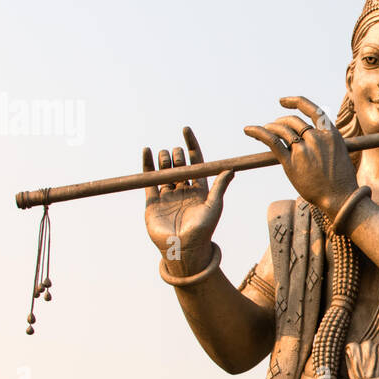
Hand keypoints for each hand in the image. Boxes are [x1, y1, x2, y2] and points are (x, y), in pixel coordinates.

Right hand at [143, 127, 234, 274]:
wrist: (183, 249)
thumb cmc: (203, 230)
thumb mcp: (214, 206)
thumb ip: (220, 186)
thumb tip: (232, 168)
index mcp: (200, 190)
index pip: (195, 162)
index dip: (191, 146)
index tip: (186, 130)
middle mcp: (183, 191)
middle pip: (179, 165)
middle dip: (178, 156)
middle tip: (177, 155)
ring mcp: (167, 196)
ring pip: (164, 171)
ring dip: (164, 160)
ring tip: (166, 157)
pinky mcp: (152, 202)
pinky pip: (149, 180)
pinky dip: (147, 165)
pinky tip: (147, 152)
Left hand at [244, 96, 358, 216]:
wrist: (340, 198)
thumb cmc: (341, 181)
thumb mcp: (339, 154)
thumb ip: (325, 144)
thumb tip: (310, 140)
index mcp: (331, 134)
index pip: (312, 110)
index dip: (295, 102)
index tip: (282, 101)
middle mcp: (316, 138)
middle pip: (293, 121)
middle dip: (281, 121)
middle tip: (274, 126)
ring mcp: (303, 150)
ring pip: (281, 130)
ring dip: (270, 127)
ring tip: (264, 130)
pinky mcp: (291, 163)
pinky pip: (272, 141)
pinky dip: (259, 133)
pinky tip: (249, 130)